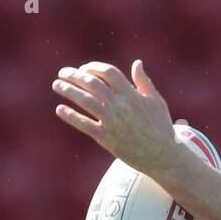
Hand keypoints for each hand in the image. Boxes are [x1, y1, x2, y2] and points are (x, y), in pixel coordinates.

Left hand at [53, 59, 182, 175]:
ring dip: (68, 90)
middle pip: (92, 83)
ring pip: (85, 101)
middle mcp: (121, 106)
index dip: (93, 67)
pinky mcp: (107, 138)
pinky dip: (70, 116)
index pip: (108, 72)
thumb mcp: (156, 102)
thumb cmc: (161, 129)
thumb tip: (137, 63)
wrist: (163, 156)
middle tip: (62, 73)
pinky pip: (84, 124)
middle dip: (74, 75)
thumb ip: (144, 82)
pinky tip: (60, 109)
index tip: (84, 69)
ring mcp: (113, 122)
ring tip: (57, 85)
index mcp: (132, 95)